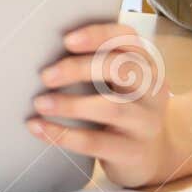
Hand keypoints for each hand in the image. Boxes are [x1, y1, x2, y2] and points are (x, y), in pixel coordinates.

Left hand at [25, 23, 178, 188]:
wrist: (152, 156)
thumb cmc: (124, 110)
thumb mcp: (120, 84)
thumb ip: (96, 65)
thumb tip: (43, 52)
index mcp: (145, 64)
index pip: (127, 38)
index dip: (98, 35)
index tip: (67, 40)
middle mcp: (151, 89)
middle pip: (120, 68)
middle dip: (78, 69)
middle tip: (45, 76)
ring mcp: (146, 121)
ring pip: (111, 107)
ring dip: (70, 104)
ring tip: (40, 103)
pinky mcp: (133, 151)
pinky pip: (95, 142)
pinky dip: (62, 134)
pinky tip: (38, 127)